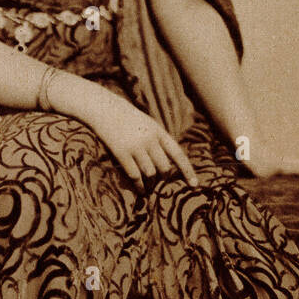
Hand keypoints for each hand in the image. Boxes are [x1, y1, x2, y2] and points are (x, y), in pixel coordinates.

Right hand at [74, 87, 198, 188]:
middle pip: (165, 167)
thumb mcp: (147, 125)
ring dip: (151, 184)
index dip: (187, 171)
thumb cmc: (127, 119)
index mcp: (159, 132)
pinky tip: (140, 190)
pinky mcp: (122, 152)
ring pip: (151, 173)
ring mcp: (136, 146)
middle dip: (164, 178)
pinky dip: (139, 186)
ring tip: (149, 189)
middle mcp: (150, 140)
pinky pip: (135, 175)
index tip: (194, 185)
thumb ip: (159, 141)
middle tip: (159, 184)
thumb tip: (167, 166)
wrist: (104, 108)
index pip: (178, 154)